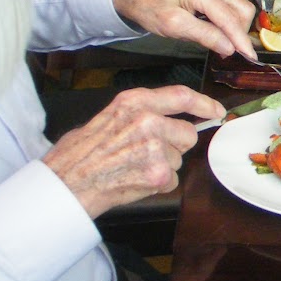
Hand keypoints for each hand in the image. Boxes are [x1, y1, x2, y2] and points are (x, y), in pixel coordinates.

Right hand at [44, 86, 222, 216]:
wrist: (65, 183)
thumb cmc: (80, 153)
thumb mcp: (108, 116)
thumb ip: (140, 113)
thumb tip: (168, 118)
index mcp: (134, 102)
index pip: (182, 96)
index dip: (204, 104)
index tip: (216, 111)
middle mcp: (148, 120)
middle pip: (187, 133)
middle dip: (176, 146)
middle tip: (149, 154)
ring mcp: (155, 147)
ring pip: (179, 159)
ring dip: (162, 167)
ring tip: (132, 168)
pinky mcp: (158, 173)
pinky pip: (172, 180)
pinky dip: (157, 185)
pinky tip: (133, 181)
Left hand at [111, 0, 256, 59]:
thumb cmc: (149, 9)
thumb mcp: (173, 27)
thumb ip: (204, 36)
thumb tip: (230, 48)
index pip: (230, 18)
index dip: (241, 40)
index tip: (250, 58)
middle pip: (242, 10)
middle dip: (240, 32)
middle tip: (231, 52)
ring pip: (239, 6)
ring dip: (235, 26)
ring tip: (222, 43)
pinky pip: (230, 3)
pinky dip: (228, 20)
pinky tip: (217, 30)